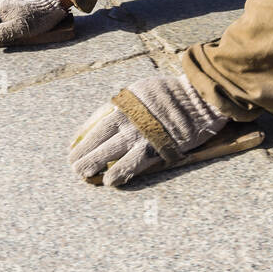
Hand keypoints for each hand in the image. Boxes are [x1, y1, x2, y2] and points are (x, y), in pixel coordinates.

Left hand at [69, 75, 227, 186]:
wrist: (200, 99)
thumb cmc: (171, 94)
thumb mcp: (142, 90)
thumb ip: (124, 103)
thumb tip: (105, 116)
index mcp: (124, 103)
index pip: (95, 120)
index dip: (82, 135)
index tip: (73, 146)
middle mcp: (129, 118)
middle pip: (99, 137)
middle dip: (84, 152)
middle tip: (73, 165)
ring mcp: (141, 134)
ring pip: (111, 152)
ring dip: (95, 164)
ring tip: (83, 174)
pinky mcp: (155, 148)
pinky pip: (133, 164)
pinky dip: (120, 173)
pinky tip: (110, 181)